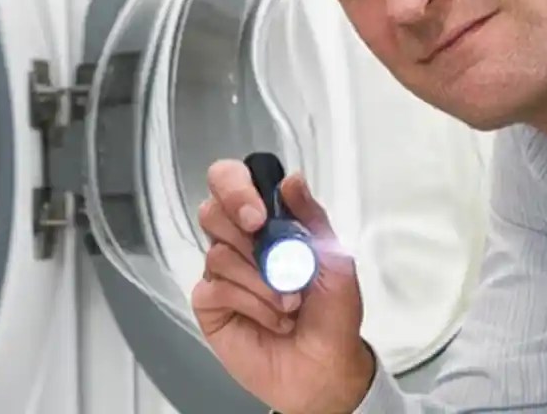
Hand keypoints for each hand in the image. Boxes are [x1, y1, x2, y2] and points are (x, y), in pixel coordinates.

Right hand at [192, 159, 375, 413]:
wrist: (327, 366)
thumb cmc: (333, 314)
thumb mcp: (335, 258)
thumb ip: (312, 217)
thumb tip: (292, 181)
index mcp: (266, 222)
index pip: (232, 181)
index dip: (235, 188)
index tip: (258, 215)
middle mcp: (239, 243)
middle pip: (212, 211)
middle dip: (245, 236)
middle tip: (275, 260)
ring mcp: (222, 274)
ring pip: (218, 254)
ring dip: (262, 282)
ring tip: (289, 302)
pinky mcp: (211, 305)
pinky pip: (216, 290)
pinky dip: (252, 304)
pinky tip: (273, 318)